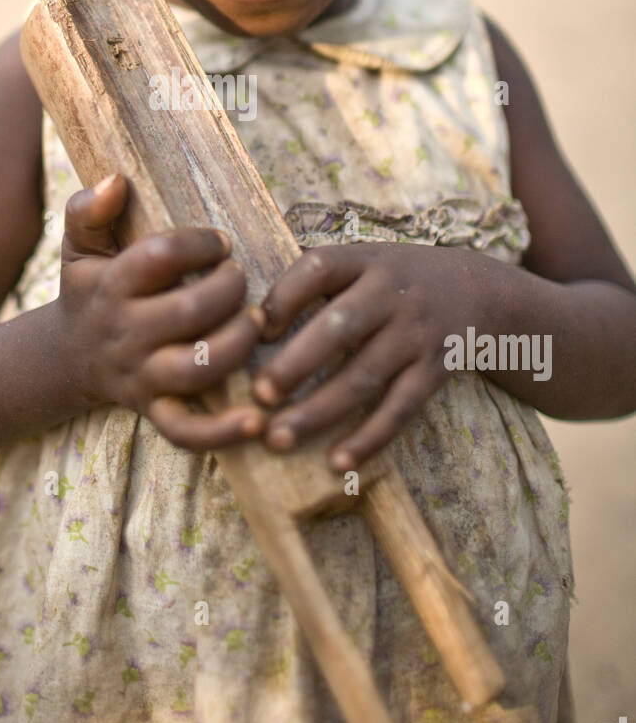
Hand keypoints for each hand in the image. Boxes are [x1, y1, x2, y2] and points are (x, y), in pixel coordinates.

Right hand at [56, 173, 266, 449]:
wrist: (67, 359)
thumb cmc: (90, 290)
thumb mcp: (79, 247)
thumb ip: (88, 210)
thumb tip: (117, 180)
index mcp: (109, 286)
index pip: (158, 257)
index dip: (199, 243)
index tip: (221, 241)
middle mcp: (124, 333)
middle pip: (187, 311)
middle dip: (228, 290)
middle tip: (241, 278)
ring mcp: (140, 376)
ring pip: (196, 368)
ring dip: (237, 344)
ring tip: (256, 322)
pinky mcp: (154, 412)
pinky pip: (187, 432)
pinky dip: (223, 432)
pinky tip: (258, 420)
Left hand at [253, 243, 478, 468]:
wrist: (475, 290)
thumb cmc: (393, 278)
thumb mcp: (360, 260)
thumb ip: (312, 276)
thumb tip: (246, 312)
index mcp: (364, 260)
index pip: (319, 268)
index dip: (285, 296)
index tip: (255, 328)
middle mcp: (392, 294)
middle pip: (341, 327)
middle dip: (297, 362)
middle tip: (258, 396)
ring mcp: (416, 334)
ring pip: (365, 376)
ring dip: (320, 411)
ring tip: (277, 438)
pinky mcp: (435, 371)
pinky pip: (400, 408)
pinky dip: (370, 438)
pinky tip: (337, 463)